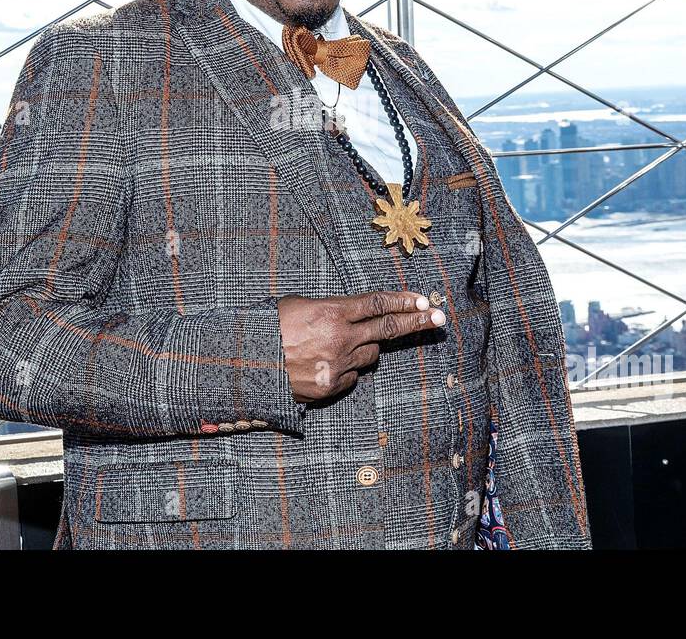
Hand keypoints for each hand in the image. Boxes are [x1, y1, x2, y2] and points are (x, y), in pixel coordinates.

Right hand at [277, 291, 446, 402]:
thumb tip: (353, 313)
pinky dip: (345, 368)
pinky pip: (351, 375)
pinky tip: (323, 363)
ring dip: (364, 347)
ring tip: (337, 344)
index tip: (424, 299)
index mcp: (332, 312)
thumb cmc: (268, 328)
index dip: (403, 300)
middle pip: (388, 328)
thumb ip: (331, 309)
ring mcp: (338, 365)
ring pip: (370, 355)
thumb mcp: (299, 305)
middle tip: (439, 318)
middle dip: (417, 322)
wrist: (246, 364)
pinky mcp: (332, 386)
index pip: (377, 303)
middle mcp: (341, 338)